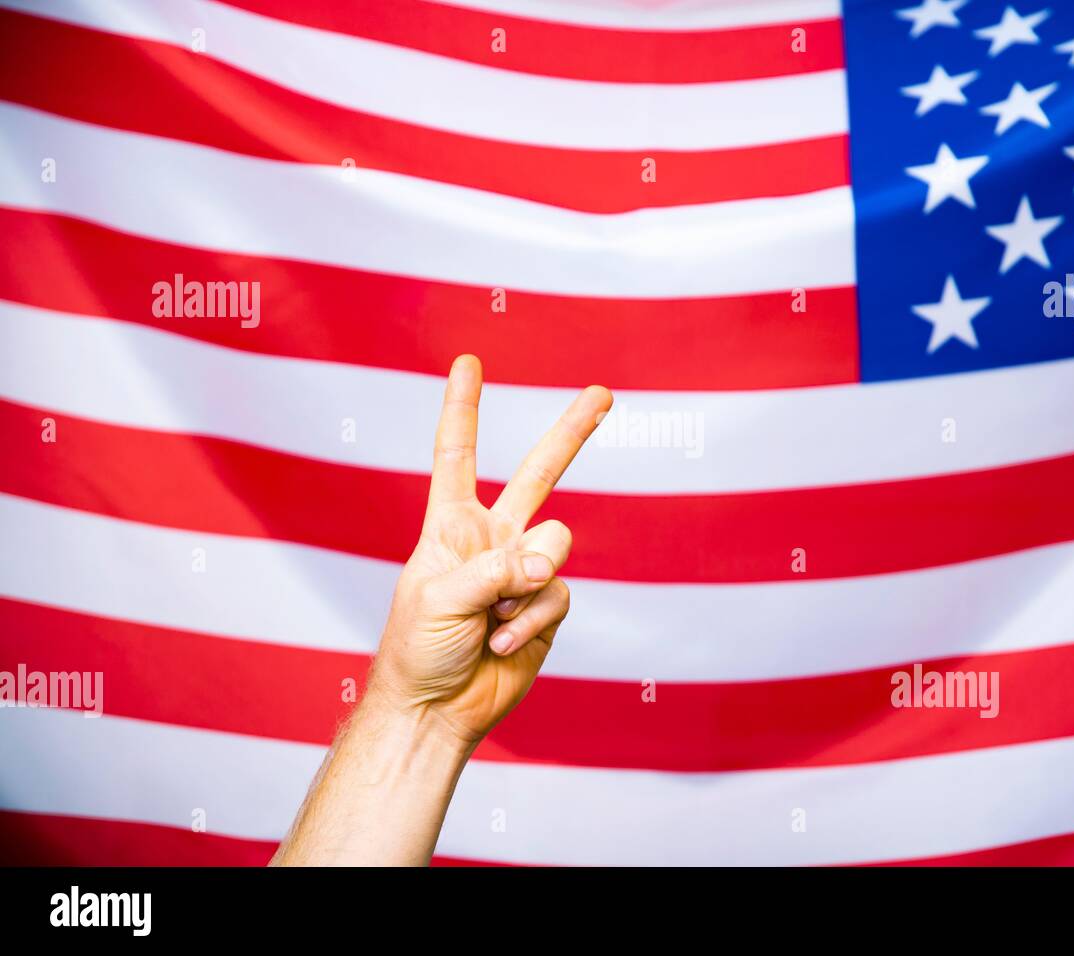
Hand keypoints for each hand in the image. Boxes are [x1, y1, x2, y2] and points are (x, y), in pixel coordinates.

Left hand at [367, 354, 611, 746]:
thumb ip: (495, 568)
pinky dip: (529, 622)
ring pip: (556, 547)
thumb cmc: (416, 649)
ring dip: (525, 587)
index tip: (469, 362)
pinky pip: (557, 596)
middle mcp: (493, 538)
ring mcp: (524, 573)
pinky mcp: (546, 608)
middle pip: (539, 474)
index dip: (463, 408)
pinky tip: (501, 642)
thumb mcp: (438, 597)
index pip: (457, 456)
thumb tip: (548, 561)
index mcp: (451, 524)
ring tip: (490, 620)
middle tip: (603, 394)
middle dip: (571, 434)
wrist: (436, 710)